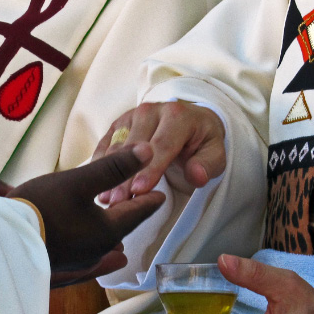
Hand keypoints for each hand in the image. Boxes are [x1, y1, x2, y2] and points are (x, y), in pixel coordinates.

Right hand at [7, 146, 164, 274]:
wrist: (1, 239)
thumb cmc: (42, 207)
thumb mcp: (79, 181)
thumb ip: (115, 167)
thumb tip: (149, 151)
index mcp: (108, 231)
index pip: (137, 213)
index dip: (150, 201)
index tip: (162, 195)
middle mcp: (98, 250)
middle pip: (122, 229)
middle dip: (131, 215)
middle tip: (142, 203)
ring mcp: (79, 262)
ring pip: (105, 244)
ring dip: (113, 231)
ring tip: (120, 224)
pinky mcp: (61, 265)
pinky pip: (88, 255)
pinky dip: (96, 246)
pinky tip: (96, 249)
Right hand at [94, 102, 225, 204]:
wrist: (191, 122)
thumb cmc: (202, 142)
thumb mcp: (215, 154)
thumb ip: (207, 165)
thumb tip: (196, 176)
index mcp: (177, 116)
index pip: (163, 145)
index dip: (151, 169)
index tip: (139, 190)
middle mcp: (151, 111)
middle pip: (134, 147)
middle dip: (126, 177)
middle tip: (118, 202)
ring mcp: (131, 116)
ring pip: (117, 147)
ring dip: (110, 174)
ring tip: (106, 200)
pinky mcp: (119, 124)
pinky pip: (106, 144)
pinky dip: (100, 166)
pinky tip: (98, 186)